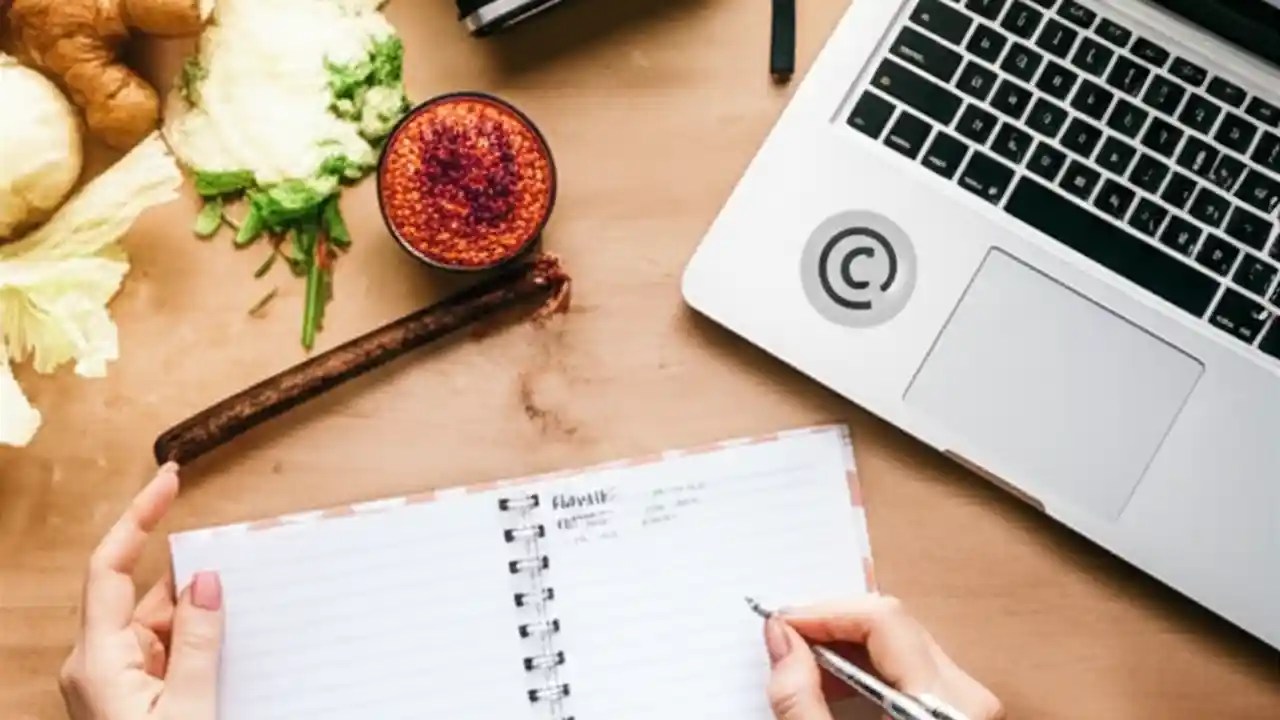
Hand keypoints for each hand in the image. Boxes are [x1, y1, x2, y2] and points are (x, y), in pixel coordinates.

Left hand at [60, 464, 224, 719]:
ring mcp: (113, 681)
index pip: (109, 569)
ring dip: (199, 617)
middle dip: (190, 582)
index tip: (170, 482)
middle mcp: (97, 665)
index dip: (137, 518)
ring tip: (243, 620)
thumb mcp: (192, 706)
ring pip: (158, 625)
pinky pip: (165, 650)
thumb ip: (200, 638)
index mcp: (99, 662)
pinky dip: (197, 641)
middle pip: (141, 597)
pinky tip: (229, 647)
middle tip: (239, 563)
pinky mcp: (131, 695)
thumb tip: (208, 579)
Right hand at [765, 595, 1003, 719]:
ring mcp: (966, 702)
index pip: (882, 620)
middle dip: (831, 624)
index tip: (783, 623)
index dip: (824, 613)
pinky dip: (866, 666)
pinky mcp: (957, 711)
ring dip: (846, 644)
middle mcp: (966, 696)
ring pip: (898, 641)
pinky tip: (836, 682)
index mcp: (943, 704)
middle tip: (786, 640)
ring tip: (804, 664)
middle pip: (891, 623)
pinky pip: (910, 666)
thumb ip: (801, 701)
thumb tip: (782, 638)